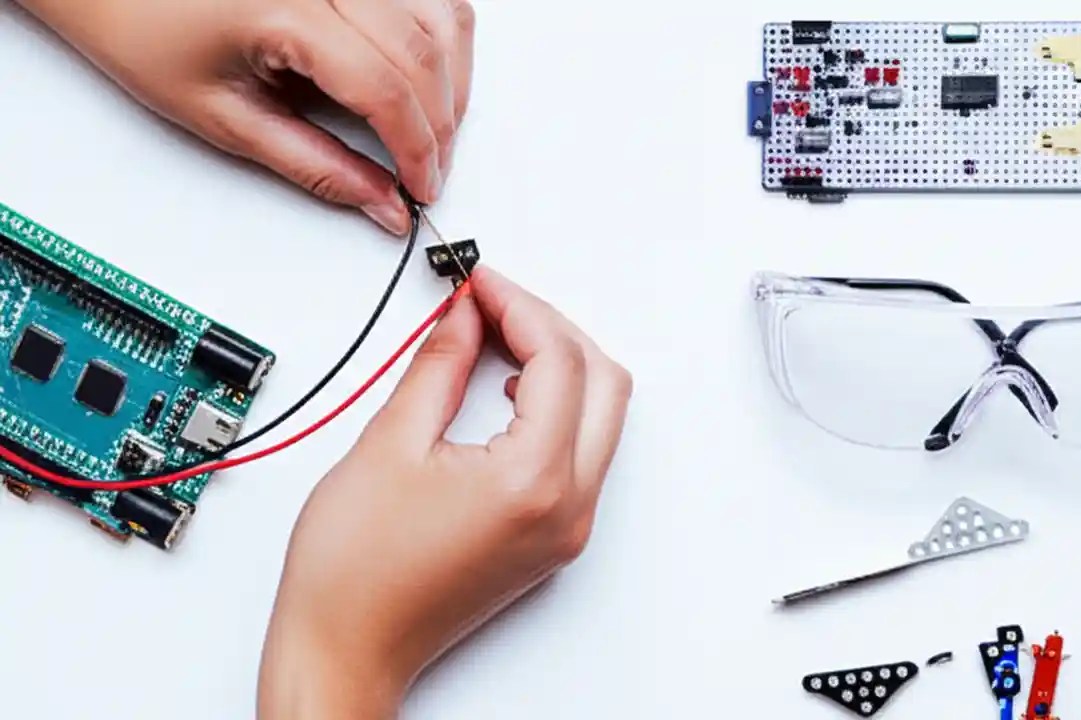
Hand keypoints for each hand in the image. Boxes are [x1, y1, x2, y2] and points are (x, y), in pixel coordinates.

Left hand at [16, 0, 473, 233]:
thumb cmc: (143, 29)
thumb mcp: (224, 116)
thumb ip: (314, 164)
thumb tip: (380, 203)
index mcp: (284, 7)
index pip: (387, 87)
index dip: (418, 149)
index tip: (423, 187)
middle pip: (425, 51)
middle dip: (441, 124)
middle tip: (428, 169)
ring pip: (443, 15)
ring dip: (453, 78)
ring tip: (433, 126)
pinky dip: (445, 34)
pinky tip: (431, 71)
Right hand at [257, 267, 632, 718]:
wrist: (348, 649)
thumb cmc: (354, 574)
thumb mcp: (389, 444)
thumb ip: (440, 365)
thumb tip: (464, 314)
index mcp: (533, 482)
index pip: (559, 361)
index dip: (519, 306)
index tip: (478, 284)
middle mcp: (568, 507)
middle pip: (604, 381)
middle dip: (551, 329)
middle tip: (492, 304)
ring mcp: (569, 526)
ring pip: (602, 415)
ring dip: (559, 366)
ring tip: (493, 340)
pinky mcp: (555, 537)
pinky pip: (581, 451)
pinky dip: (555, 408)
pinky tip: (504, 392)